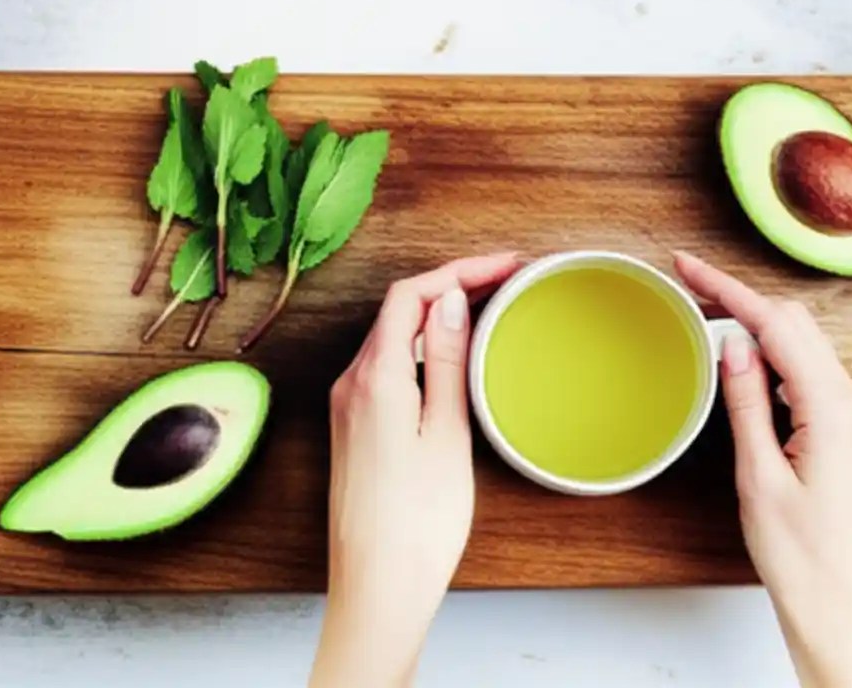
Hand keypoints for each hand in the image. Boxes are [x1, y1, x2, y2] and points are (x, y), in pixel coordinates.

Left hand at [310, 253, 520, 687]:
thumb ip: (445, 362)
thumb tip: (450, 302)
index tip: (504, 264)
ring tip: (486, 311)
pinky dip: (419, 349)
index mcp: (374, 378)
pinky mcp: (353, 430)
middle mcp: (350, 385)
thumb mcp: (446, 433)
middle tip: (504, 280)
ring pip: (391, 338)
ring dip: (434, 316)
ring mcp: (347, 408)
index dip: (459, 269)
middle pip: (398, 310)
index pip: (411, 294)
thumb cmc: (417, 523)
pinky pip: (384, 368)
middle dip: (450, 285)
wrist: (377, 588)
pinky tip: (449, 359)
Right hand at [674, 252, 851, 687]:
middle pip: (796, 324)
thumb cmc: (799, 555)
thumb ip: (748, 402)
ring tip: (708, 316)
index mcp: (834, 409)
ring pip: (804, 345)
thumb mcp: (759, 475)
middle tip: (688, 286)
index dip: (729, 289)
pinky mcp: (846, 429)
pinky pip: (809, 373)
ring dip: (758, 325)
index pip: (778, 325)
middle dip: (742, 299)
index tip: (688, 266)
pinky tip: (744, 360)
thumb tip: (734, 343)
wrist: (837, 604)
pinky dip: (774, 355)